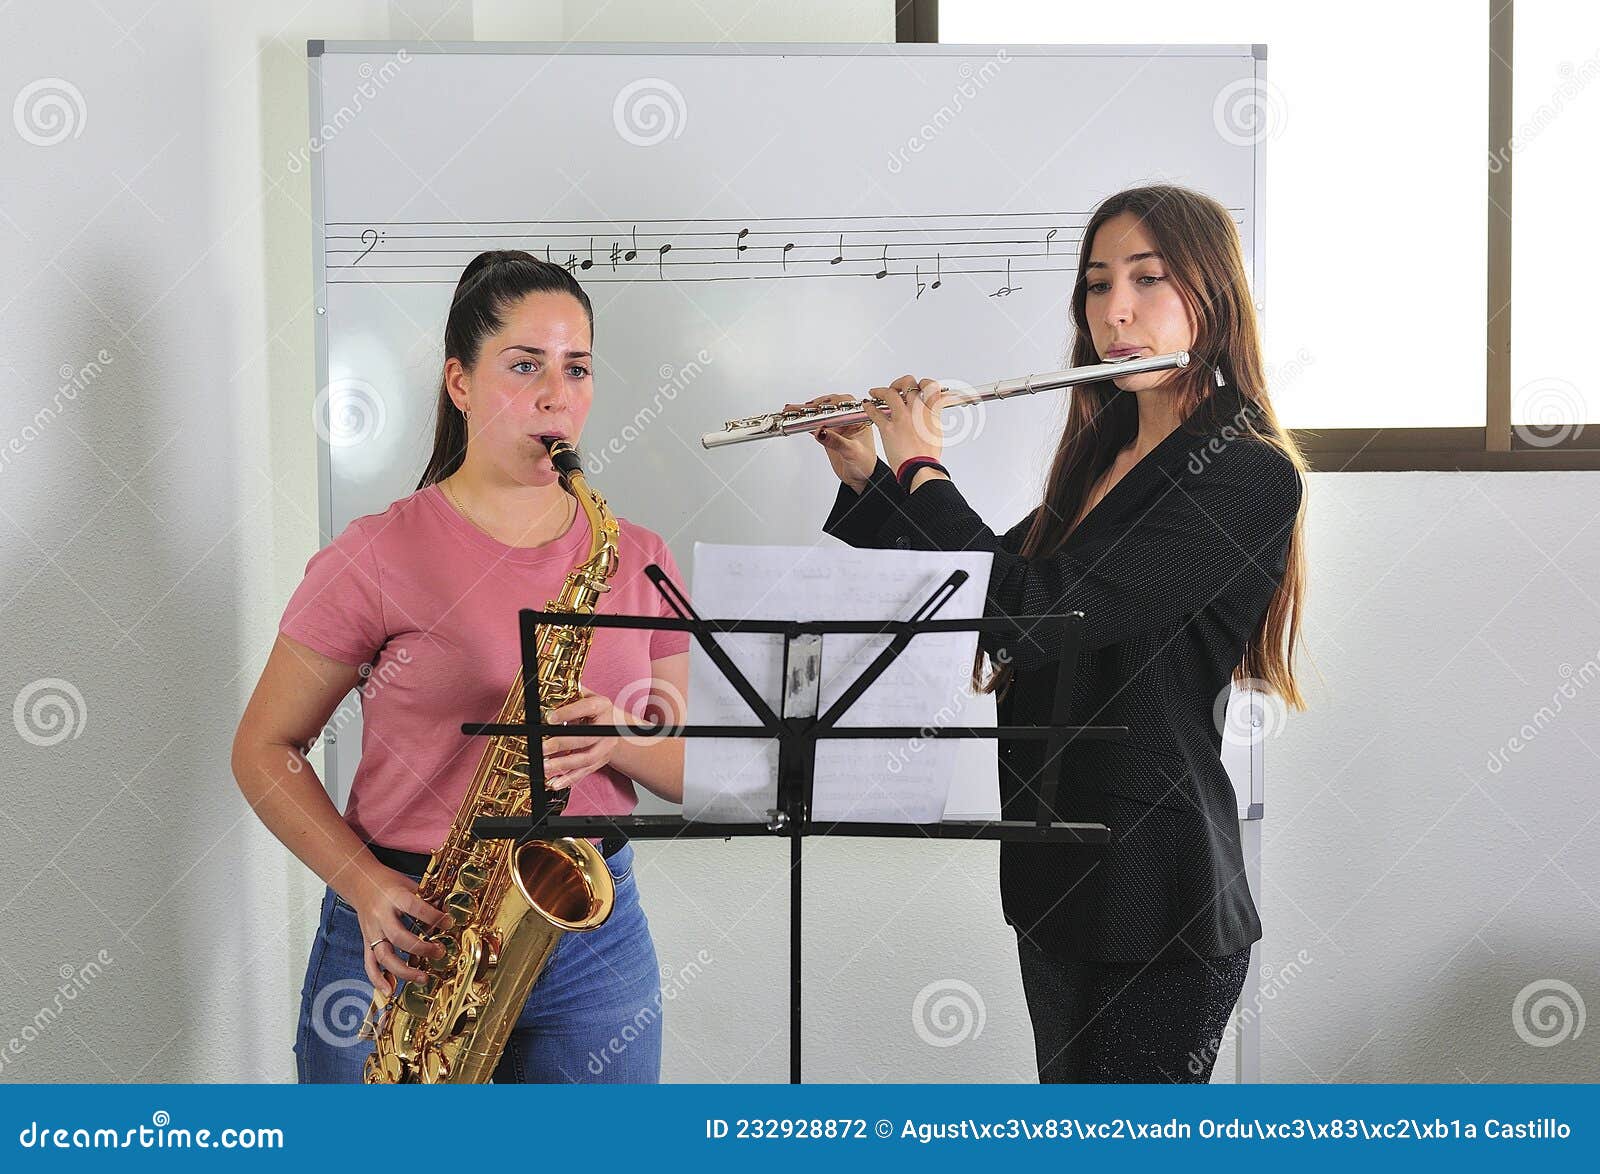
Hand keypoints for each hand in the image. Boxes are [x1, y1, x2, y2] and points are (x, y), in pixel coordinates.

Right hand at [351, 864, 453, 997]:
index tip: (449, 922)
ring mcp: (372, 931)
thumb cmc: (388, 883)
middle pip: (398, 937)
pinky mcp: (367, 941)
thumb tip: (448, 913)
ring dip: (403, 970)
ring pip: (384, 955)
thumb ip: (425, 900)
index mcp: (393, 897)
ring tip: (423, 978)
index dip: (432, 916)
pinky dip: (378, 979)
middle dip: (420, 948)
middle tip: (439, 952)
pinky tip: (389, 991)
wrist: (359, 881)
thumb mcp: (409, 884)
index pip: (413, 907)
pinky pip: (369, 963)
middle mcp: (380, 916)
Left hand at [539, 687, 622, 791]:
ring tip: (545, 766)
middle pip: (586, 739)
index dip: (568, 713)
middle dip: (562, 744)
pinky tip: (554, 783)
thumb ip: (569, 693)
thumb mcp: (586, 695)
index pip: (586, 708)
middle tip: (542, 747)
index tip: (549, 718)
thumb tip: (544, 692)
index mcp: (602, 706)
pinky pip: (584, 772)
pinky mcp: (601, 761)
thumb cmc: (594, 709)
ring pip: (586, 759)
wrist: (616, 725)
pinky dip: (568, 779)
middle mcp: (607, 728)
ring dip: (563, 765)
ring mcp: (606, 747)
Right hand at [784, 394, 876, 491]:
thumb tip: (821, 431)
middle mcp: (847, 420)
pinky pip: (814, 424)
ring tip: (791, 411)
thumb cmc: (865, 464)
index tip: (818, 406)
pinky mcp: (827, 434)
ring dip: (805, 412)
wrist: (860, 477)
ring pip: (819, 414)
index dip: (830, 403)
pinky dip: (804, 422)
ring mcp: (836, 426)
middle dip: (814, 406)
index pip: (844, 404)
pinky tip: (795, 420)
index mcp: (858, 419)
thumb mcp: (853, 452)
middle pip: (829, 407)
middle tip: (800, 409)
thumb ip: (837, 441)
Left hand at [859, 375, 944, 473]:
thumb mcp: (937, 433)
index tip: (917, 387)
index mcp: (931, 411)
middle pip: (908, 383)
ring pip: (890, 393)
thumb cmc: (928, 456)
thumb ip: (932, 419)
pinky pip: (875, 412)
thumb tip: (930, 416)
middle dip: (900, 383)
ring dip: (880, 391)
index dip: (922, 383)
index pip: (930, 385)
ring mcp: (902, 417)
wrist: (921, 469)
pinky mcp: (888, 428)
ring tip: (876, 393)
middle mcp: (917, 410)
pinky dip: (869, 407)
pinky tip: (867, 405)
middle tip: (895, 388)